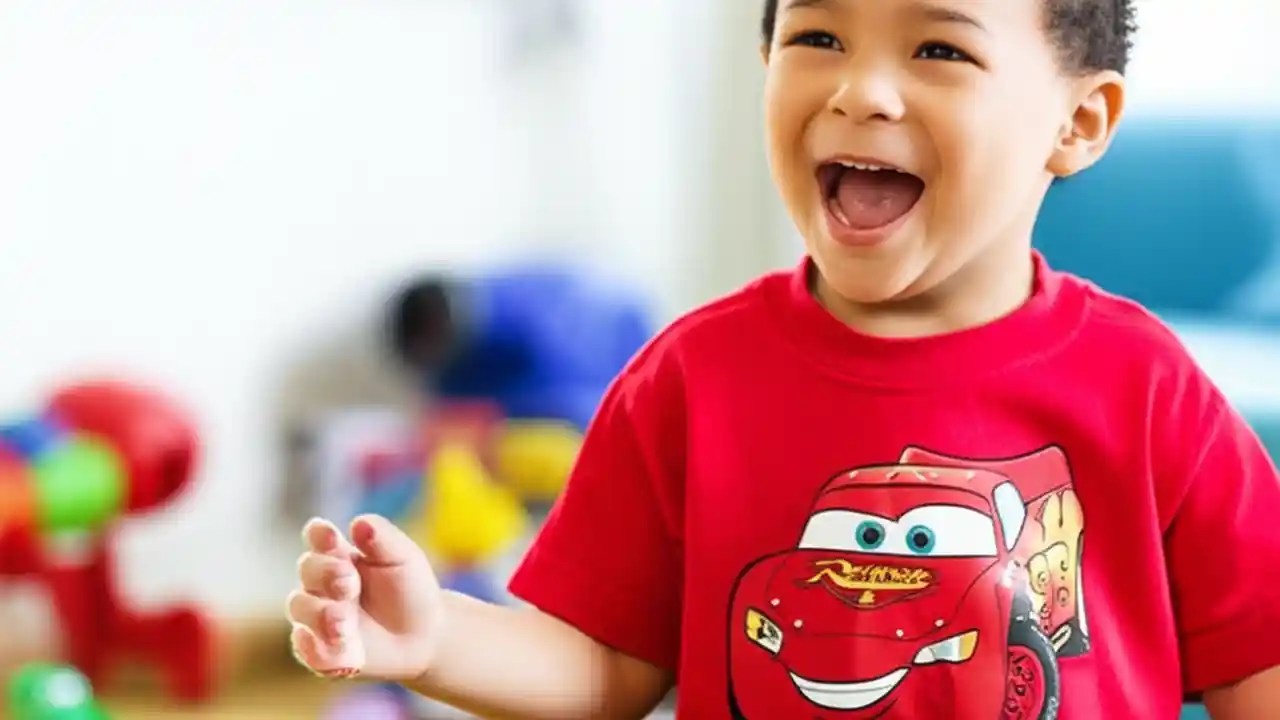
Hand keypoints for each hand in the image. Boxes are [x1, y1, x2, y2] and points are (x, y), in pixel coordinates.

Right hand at [287, 515, 444, 679]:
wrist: (422, 635)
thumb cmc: (410, 588)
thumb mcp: (404, 558)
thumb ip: (382, 538)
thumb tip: (359, 523)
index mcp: (338, 553)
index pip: (318, 537)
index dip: (319, 534)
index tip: (331, 536)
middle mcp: (321, 581)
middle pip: (307, 569)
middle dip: (325, 574)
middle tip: (350, 584)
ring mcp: (316, 615)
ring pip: (301, 608)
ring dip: (320, 614)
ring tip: (344, 623)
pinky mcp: (317, 648)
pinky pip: (305, 647)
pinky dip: (315, 648)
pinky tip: (335, 649)